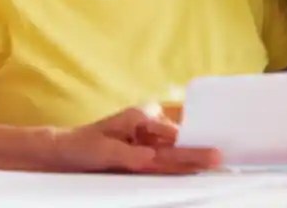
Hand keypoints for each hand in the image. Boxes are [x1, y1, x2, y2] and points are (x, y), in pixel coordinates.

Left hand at [46, 106, 221, 173]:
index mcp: (141, 116)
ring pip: (177, 151)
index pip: (170, 132)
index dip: (189, 142)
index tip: (210, 150)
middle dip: (199, 147)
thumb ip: (128, 154)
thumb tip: (151, 157)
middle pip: (179, 140)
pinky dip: (183, 165)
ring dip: (195, 157)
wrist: (66, 152)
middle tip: (220, 155)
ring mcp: (150, 141)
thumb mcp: (102, 150)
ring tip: (218, 161)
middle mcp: (149, 125)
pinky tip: (198, 170)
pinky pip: (169, 162)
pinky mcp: (147, 156)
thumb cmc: (83, 146)